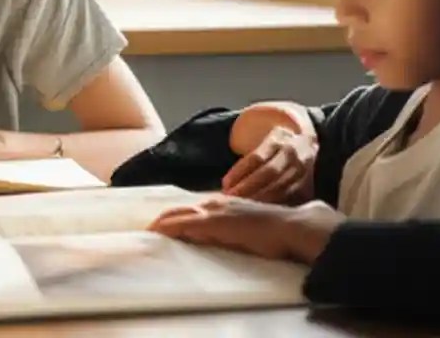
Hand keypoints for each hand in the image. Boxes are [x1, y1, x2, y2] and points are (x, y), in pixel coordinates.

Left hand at [148, 196, 344, 263]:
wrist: (292, 226)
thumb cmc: (276, 232)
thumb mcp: (249, 227)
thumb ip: (234, 229)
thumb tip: (222, 237)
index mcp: (224, 203)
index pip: (192, 210)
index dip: (176, 218)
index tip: (161, 226)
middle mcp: (216, 202)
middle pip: (180, 210)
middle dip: (162, 220)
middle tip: (146, 230)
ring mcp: (215, 211)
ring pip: (178, 215)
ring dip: (162, 224)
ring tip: (147, 232)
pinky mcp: (216, 222)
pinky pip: (184, 224)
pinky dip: (168, 228)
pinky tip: (156, 232)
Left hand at [222, 125, 317, 203]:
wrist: (305, 146)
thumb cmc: (273, 148)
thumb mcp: (261, 144)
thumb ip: (247, 162)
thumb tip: (226, 186)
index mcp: (277, 139)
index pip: (257, 157)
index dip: (240, 171)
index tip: (225, 185)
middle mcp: (292, 153)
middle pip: (269, 172)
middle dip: (249, 188)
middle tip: (231, 200)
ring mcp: (303, 170)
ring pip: (281, 188)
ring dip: (260, 200)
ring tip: (241, 210)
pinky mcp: (308, 186)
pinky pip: (291, 199)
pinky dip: (274, 208)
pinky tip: (260, 216)